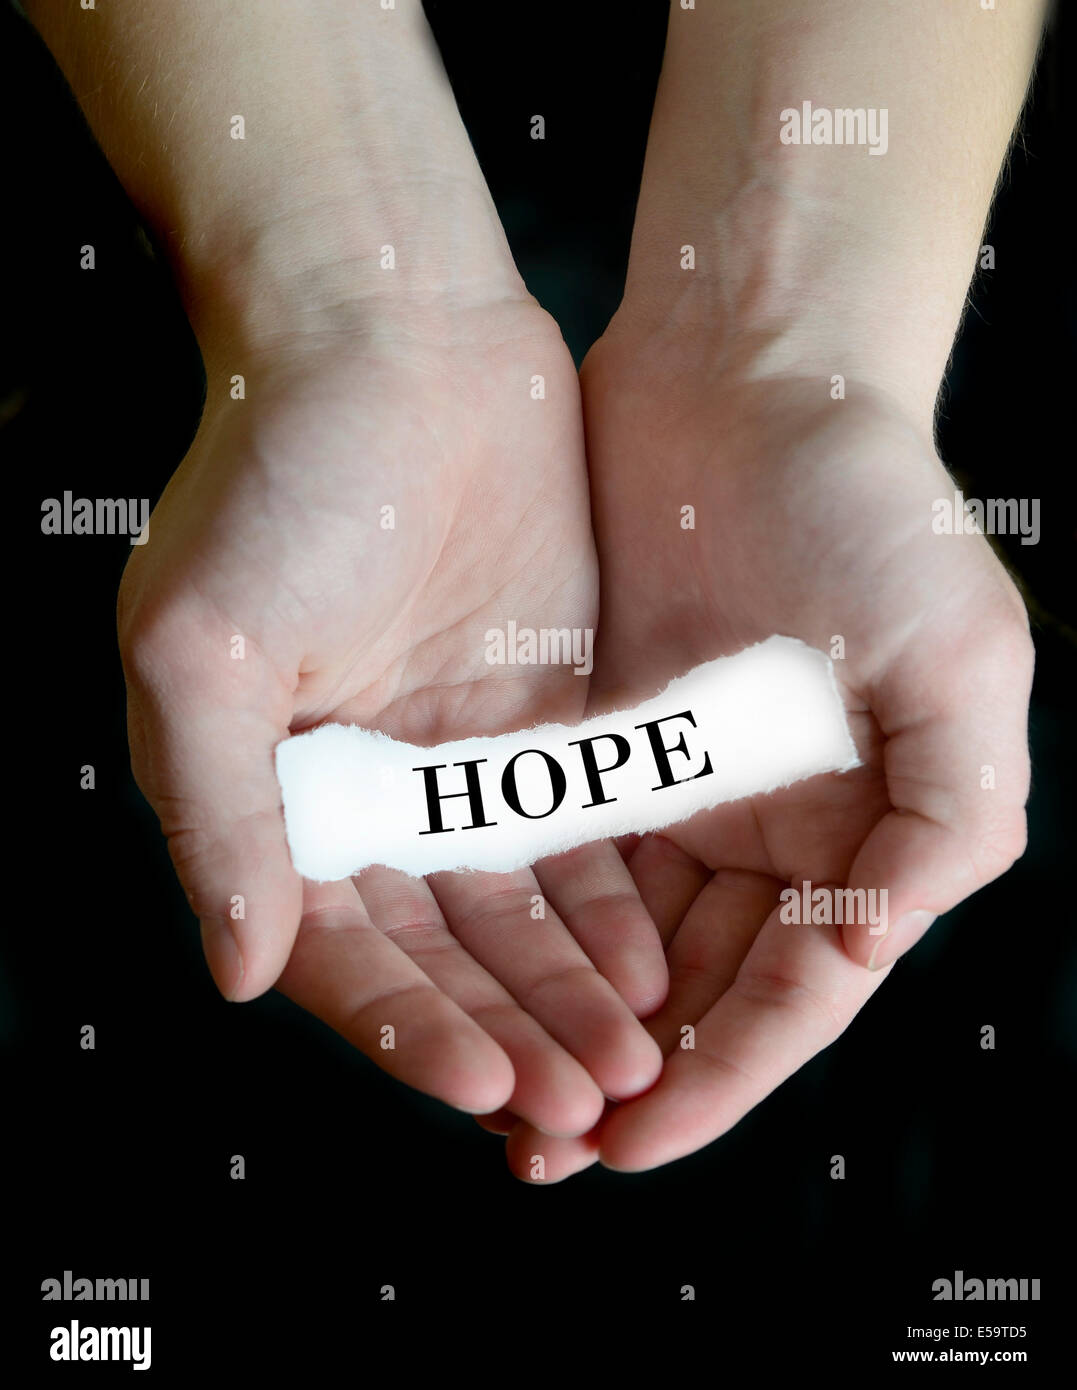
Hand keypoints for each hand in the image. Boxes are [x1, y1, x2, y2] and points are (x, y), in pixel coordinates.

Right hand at [118, 296, 664, 1137]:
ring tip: (633, 1060)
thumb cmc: (274, 475)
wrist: (389, 335)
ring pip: (521, 908)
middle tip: (581, 1105)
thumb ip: (217, 815)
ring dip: (569, 989)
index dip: (405, 1027)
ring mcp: (462, 755)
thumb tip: (236, 973)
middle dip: (507, 1031)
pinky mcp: (547, 710)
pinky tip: (653, 963)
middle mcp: (366, 790)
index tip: (481, 1085)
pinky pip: (583, 829)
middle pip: (443, 950)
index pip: (338, 950)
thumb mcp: (204, 647)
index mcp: (273, 792)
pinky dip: (612, 901)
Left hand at [491, 320, 1032, 1176]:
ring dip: (568, 1021)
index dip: (724, 1073)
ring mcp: (679, 787)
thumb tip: (885, 942)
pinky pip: (559, 856)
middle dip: (632, 1075)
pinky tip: (481, 978)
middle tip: (547, 1153)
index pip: (792, 989)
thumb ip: (952, 810)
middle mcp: (772, 826)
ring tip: (501, 1098)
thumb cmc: (868, 502)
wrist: (750, 377)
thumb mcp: (959, 656)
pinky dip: (528, 926)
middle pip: (698, 988)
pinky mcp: (599, 738)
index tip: (642, 1141)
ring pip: (620, 943)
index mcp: (865, 828)